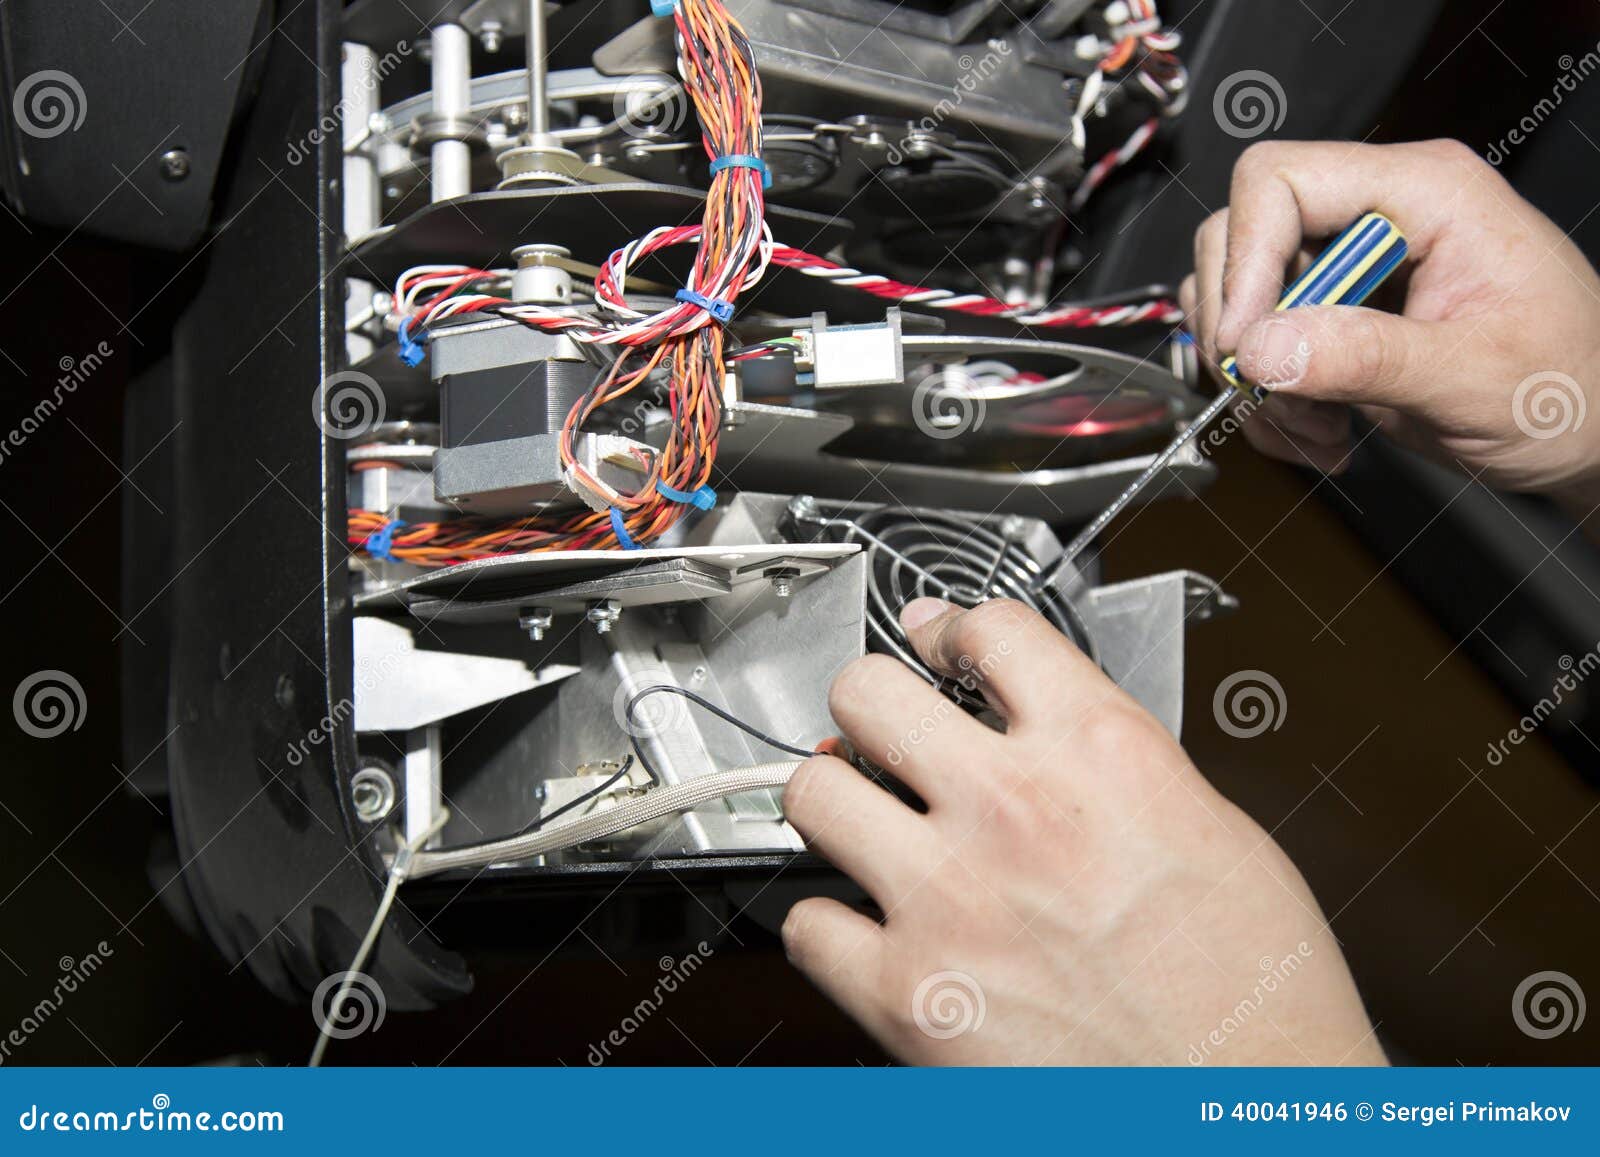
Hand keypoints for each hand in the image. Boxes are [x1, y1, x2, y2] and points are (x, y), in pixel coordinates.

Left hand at [780, 597, 1384, 1065]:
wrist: (1249, 1115)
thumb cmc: (1258, 997)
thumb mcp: (1216, 830)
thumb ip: (1117, 764)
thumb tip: (1057, 731)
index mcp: (1103, 755)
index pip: (990, 630)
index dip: (953, 629)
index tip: (939, 641)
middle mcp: (1013, 811)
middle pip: (867, 691)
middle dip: (871, 707)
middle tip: (882, 733)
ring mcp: (947, 899)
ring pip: (812, 792)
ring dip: (834, 802)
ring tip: (861, 822)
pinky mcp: (906, 993)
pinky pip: (806, 924)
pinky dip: (828, 926)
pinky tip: (866, 928)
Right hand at [1178, 138, 1599, 516]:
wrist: (1592, 431)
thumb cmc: (1572, 386)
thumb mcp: (1473, 377)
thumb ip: (1365, 357)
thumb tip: (1261, 347)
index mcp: (1426, 193)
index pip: (1281, 181)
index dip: (1246, 259)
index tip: (1244, 340)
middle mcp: (1378, 215)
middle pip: (1241, 237)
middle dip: (1244, 330)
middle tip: (1274, 393)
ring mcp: (1350, 267)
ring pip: (1237, 300)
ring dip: (1257, 378)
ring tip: (1315, 427)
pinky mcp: (1333, 317)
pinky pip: (1256, 347)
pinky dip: (1270, 403)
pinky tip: (1322, 433)